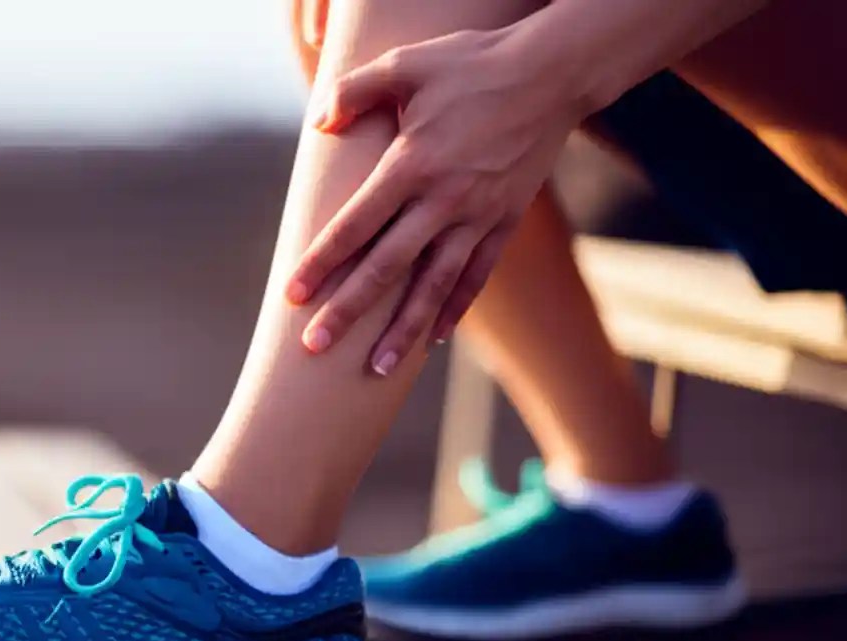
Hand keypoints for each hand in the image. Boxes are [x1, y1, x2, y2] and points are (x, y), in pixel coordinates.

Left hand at [286, 28, 583, 373]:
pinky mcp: (505, 222)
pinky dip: (452, 309)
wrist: (554, 72)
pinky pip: (475, 276)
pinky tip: (432, 338)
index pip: (355, 225)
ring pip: (433, 286)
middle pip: (386, 268)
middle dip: (347, 311)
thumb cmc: (472, 64)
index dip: (321, 262)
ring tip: (376, 369)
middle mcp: (443, 200)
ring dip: (403, 330)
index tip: (293, 295)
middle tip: (313, 347)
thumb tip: (318, 123)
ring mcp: (478, 217)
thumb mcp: (407, 64)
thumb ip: (356, 90)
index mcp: (412, 165)